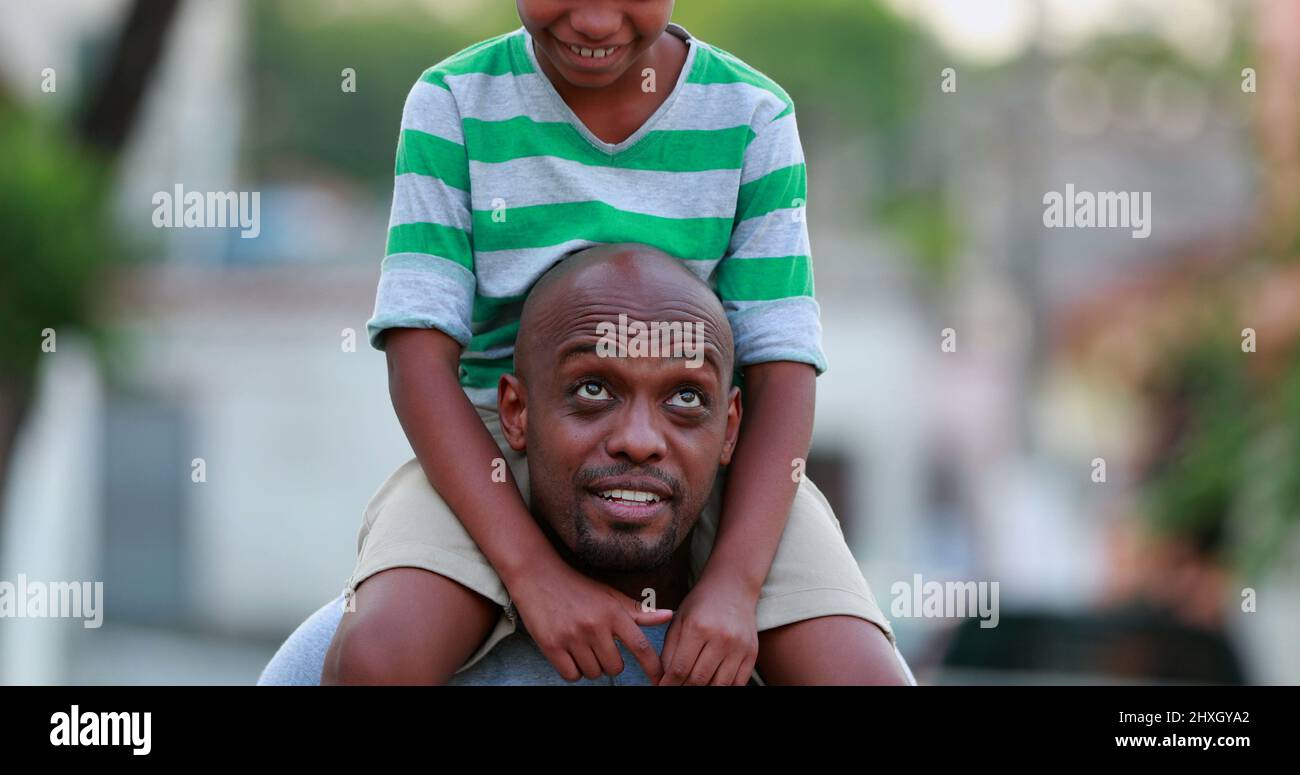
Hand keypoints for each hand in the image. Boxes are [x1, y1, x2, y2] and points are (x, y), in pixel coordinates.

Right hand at [505, 555, 672, 681]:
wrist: (538, 576)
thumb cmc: (578, 587)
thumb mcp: (610, 595)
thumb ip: (639, 611)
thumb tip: (669, 615)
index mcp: (613, 613)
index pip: (641, 647)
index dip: (653, 667)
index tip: (660, 679)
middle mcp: (595, 626)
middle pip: (615, 667)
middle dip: (610, 662)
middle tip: (599, 646)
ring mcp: (572, 637)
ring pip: (593, 673)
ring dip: (590, 665)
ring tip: (582, 645)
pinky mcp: (551, 646)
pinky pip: (572, 675)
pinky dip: (573, 670)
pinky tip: (569, 653)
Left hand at [658, 575, 759, 685]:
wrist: (733, 587)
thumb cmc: (701, 604)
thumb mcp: (679, 621)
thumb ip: (669, 651)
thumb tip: (663, 679)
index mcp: (697, 628)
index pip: (679, 669)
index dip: (669, 684)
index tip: (663, 687)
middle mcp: (720, 638)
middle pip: (698, 679)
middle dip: (684, 688)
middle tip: (678, 687)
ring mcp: (739, 647)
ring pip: (718, 685)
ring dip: (704, 689)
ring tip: (694, 685)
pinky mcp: (752, 653)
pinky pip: (738, 683)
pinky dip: (724, 688)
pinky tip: (712, 683)